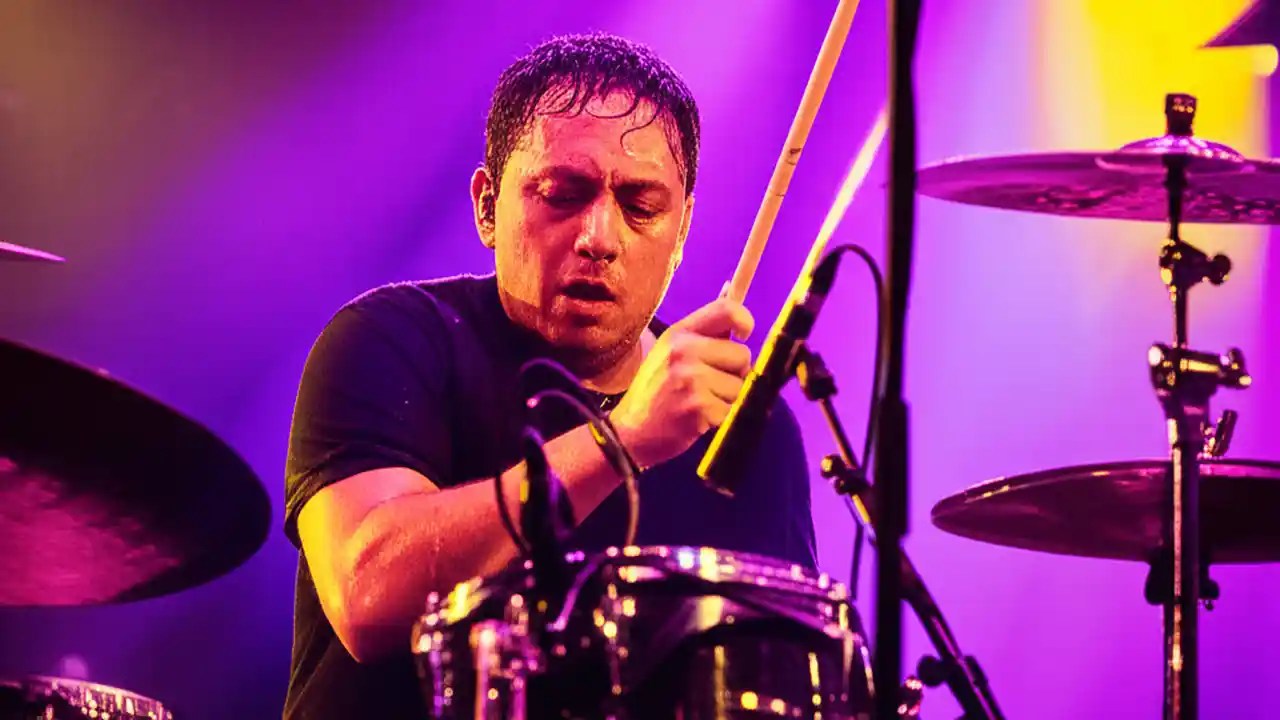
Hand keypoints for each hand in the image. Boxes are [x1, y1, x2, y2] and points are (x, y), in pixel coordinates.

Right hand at [609, 297, 754, 468]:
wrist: (630, 433)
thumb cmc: (656, 391)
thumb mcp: (670, 353)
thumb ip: (703, 334)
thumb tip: (736, 309)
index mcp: (680, 334)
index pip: (727, 310)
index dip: (745, 321)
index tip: (742, 337)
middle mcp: (685, 351)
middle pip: (742, 355)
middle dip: (736, 373)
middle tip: (712, 384)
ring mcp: (692, 380)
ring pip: (741, 386)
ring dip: (729, 399)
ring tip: (703, 402)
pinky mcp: (700, 408)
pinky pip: (732, 410)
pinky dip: (722, 418)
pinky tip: (700, 419)